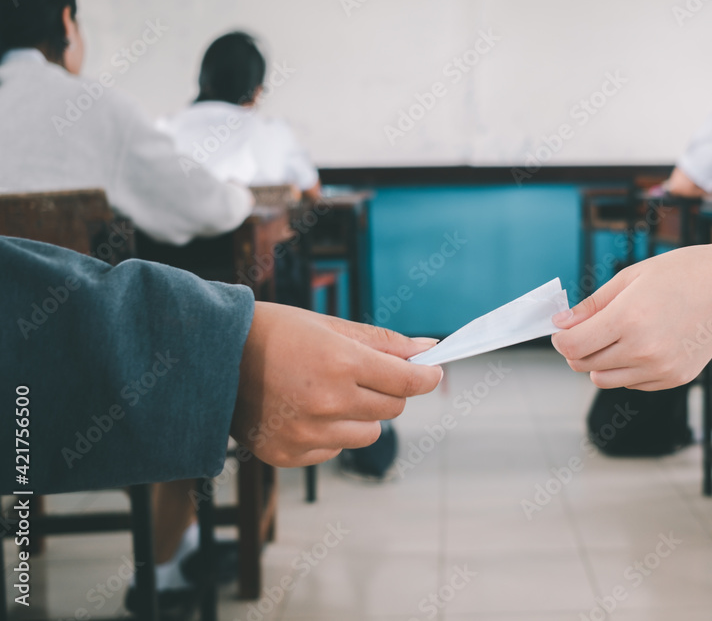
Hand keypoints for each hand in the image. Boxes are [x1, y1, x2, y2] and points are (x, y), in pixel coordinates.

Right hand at [233, 303, 442, 466]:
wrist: (209, 359)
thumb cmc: (272, 333)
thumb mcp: (328, 326)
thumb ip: (382, 342)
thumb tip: (427, 349)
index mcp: (339, 363)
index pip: (406, 381)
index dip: (426, 376)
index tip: (433, 371)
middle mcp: (327, 402)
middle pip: (392, 407)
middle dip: (390, 389)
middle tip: (368, 372)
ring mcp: (308, 434)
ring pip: (369, 432)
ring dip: (363, 413)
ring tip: (330, 391)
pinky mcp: (290, 455)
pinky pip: (336, 447)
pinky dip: (333, 431)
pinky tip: (305, 409)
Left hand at [551, 231, 711, 389]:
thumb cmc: (682, 273)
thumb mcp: (630, 277)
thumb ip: (592, 305)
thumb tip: (560, 323)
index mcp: (628, 319)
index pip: (572, 346)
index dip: (560, 339)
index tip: (562, 329)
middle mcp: (643, 350)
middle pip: (584, 365)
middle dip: (577, 349)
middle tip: (588, 329)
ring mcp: (661, 369)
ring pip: (605, 379)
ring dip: (600, 361)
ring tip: (617, 335)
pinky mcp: (675, 378)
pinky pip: (633, 383)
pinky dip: (627, 368)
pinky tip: (644, 343)